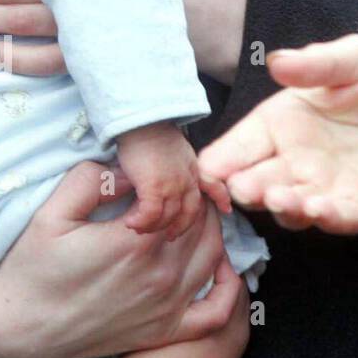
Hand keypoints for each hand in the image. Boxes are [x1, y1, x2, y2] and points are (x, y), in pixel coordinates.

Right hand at [0, 162, 239, 357]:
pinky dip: (230, 289)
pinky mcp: (164, 331)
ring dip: (213, 231)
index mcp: (138, 240)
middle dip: (198, 202)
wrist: (18, 331)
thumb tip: (131, 169)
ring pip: (215, 256)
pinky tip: (220, 269)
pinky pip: (216, 313)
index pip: (186, 197)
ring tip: (194, 217)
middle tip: (183, 192)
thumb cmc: (32, 270)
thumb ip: (92, 179)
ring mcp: (167, 306)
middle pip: (204, 223)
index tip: (169, 175)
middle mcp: (161, 274)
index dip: (183, 181)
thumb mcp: (52, 213)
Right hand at [116, 122, 230, 237]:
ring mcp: (173, 184)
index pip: (214, 185)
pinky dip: (141, 221)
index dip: (221, 198)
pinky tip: (131, 222)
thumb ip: (179, 166)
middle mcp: (187, 178)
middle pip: (190, 212)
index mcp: (193, 168)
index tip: (227, 209)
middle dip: (180, 226)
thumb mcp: (176, 150)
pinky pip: (151, 214)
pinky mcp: (154, 187)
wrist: (142, 121)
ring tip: (140, 227)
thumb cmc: (152, 134)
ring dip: (153, 226)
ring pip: (169, 217)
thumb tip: (169, 178)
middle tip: (170, 235)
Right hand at [199, 33, 357, 232]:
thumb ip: (317, 63)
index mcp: (282, 123)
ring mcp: (325, 188)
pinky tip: (318, 209)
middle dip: (242, 189)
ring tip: (278, 195)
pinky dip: (323, 218)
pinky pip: (335, 220)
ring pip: (288, 209)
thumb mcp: (357, 58)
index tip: (207, 172)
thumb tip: (276, 60)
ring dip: (281, 206)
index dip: (215, 164)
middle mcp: (295, 161)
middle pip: (252, 184)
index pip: (233, 149)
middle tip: (241, 186)